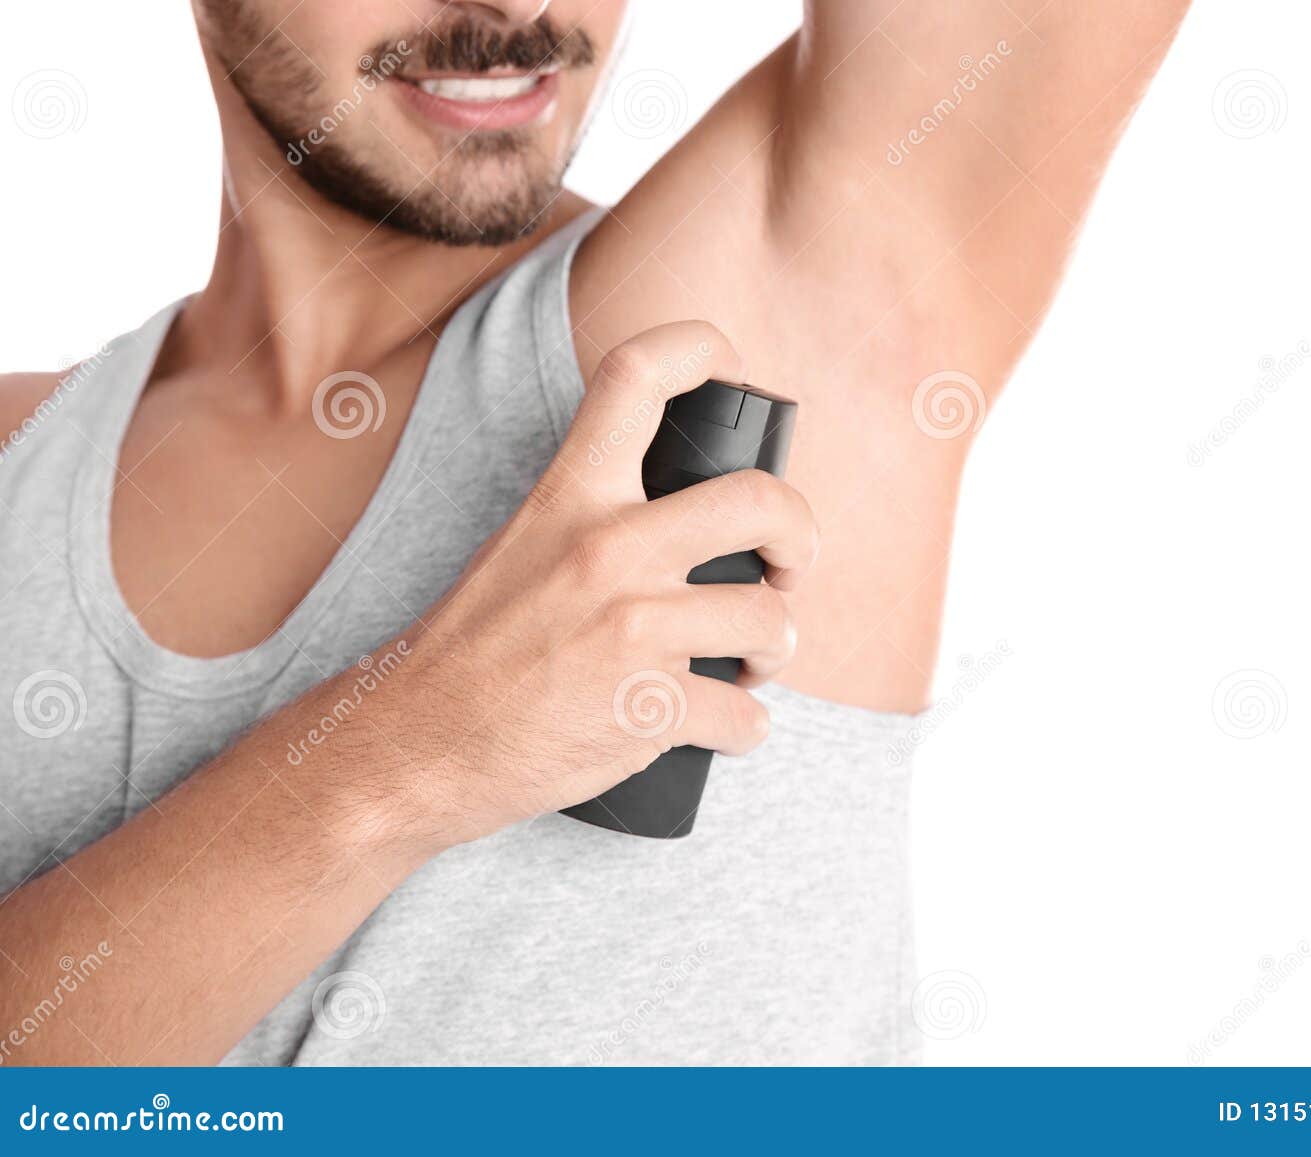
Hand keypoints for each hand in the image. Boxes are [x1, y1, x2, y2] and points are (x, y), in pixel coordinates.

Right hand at [365, 321, 816, 847]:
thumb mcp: (520, 546)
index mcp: (571, 497)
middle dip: (799, 536)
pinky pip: (745, 716)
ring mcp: (633, 629)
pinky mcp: (649, 709)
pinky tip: (724, 724)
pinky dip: (746, 727)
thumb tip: (683, 520)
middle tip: (789, 564)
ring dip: (777, 647)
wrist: (416, 746)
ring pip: (770, 620)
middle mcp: (608, 550)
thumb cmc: (469, 651)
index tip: (736, 373)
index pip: (639, 375)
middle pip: (760, 502)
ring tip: (753, 662)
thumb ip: (592, 517)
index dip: (704, 348)